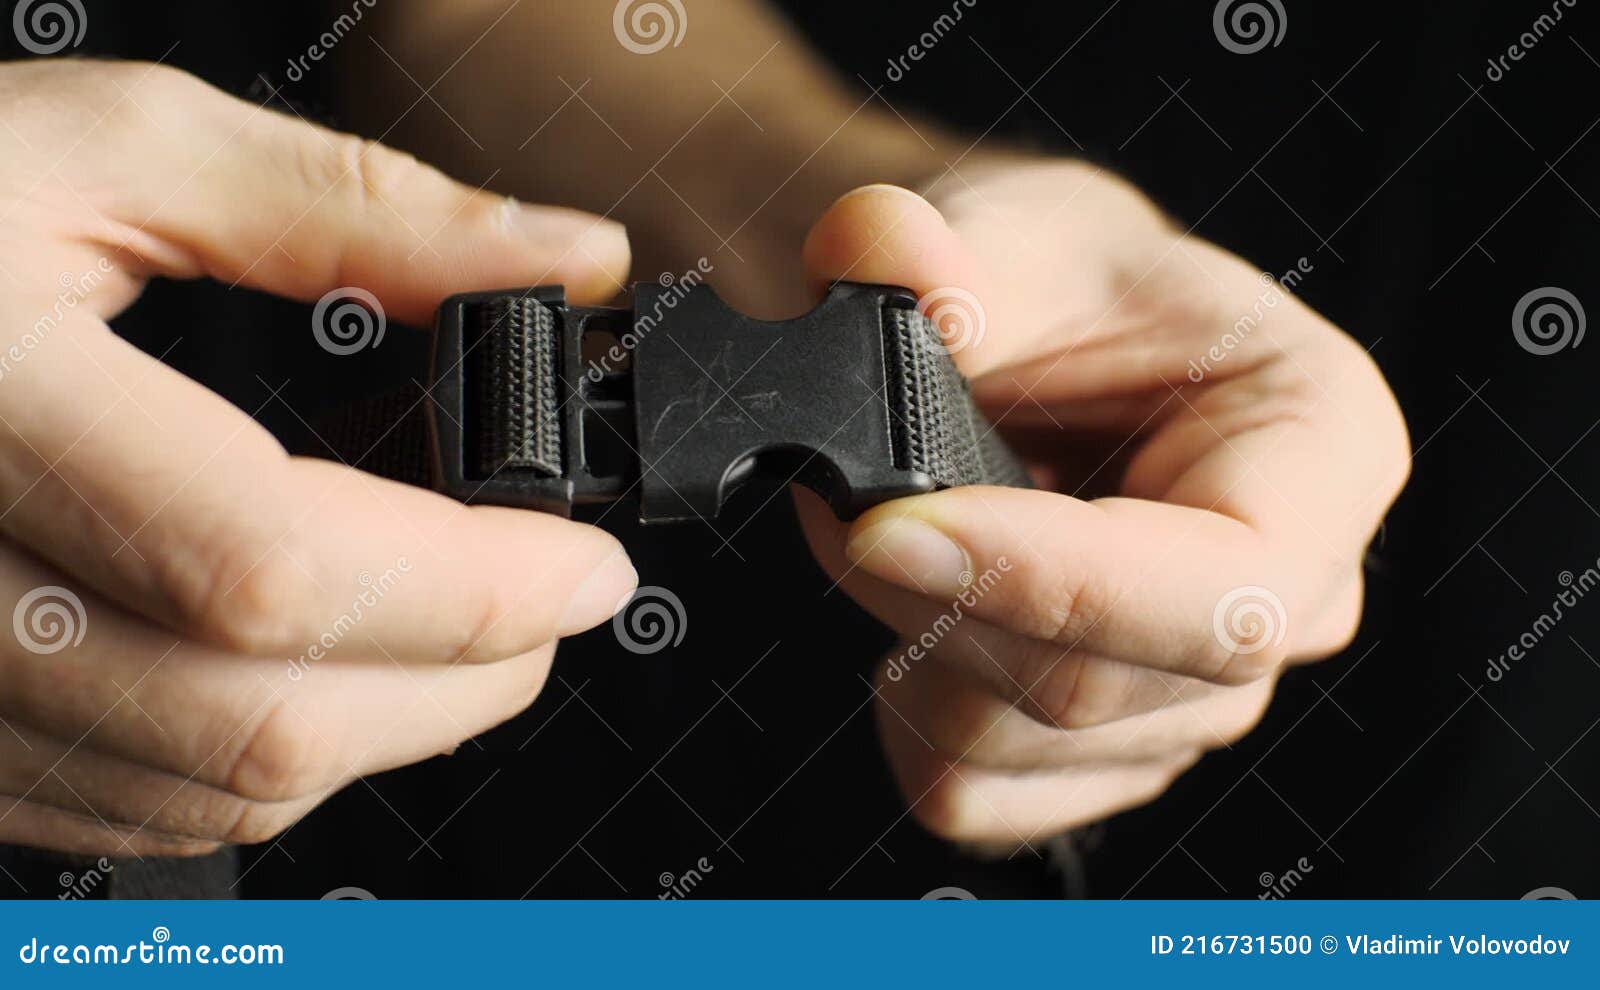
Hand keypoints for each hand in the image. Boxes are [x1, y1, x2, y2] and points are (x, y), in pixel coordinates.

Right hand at [0, 61, 636, 855]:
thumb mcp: (112, 146)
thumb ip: (352, 209)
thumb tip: (559, 259)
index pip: (272, 569)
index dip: (470, 590)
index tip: (583, 561)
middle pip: (258, 720)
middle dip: (465, 678)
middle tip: (551, 600)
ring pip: (209, 791)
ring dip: (388, 732)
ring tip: (464, 634)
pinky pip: (133, 812)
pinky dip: (273, 763)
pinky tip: (327, 676)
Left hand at [794, 161, 1408, 844]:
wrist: (1017, 337)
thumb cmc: (1055, 280)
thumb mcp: (1012, 226)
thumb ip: (949, 250)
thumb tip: (887, 258)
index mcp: (1321, 452)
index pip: (1225, 590)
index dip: (1049, 582)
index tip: (889, 525)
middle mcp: (1290, 595)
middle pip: (1104, 688)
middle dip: (937, 600)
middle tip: (852, 494)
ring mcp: (1200, 690)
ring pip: (1018, 746)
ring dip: (906, 638)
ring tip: (894, 522)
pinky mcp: (1111, 748)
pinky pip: (977, 794)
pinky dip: (905, 715)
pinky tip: (918, 611)